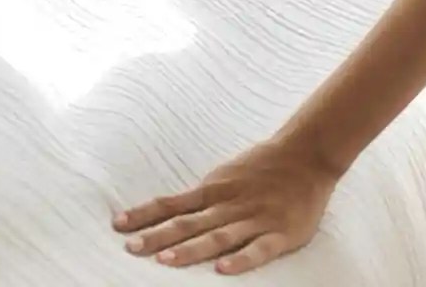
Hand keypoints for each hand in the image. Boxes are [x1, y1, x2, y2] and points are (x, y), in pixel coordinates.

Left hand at [113, 138, 341, 275]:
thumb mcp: (224, 177)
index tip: (118, 224)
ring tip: (165, 260)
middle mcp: (228, 205)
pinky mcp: (281, 234)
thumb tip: (168, 211)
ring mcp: (254, 219)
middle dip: (157, 236)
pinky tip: (223, 270)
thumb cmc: (261, 168)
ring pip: (218, 236)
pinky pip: (259, 249)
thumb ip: (200, 197)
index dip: (144, 214)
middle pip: (188, 223)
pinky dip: (241, 259)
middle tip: (131, 247)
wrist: (306, 156)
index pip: (171, 204)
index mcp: (213, 191)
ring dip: (191, 249)